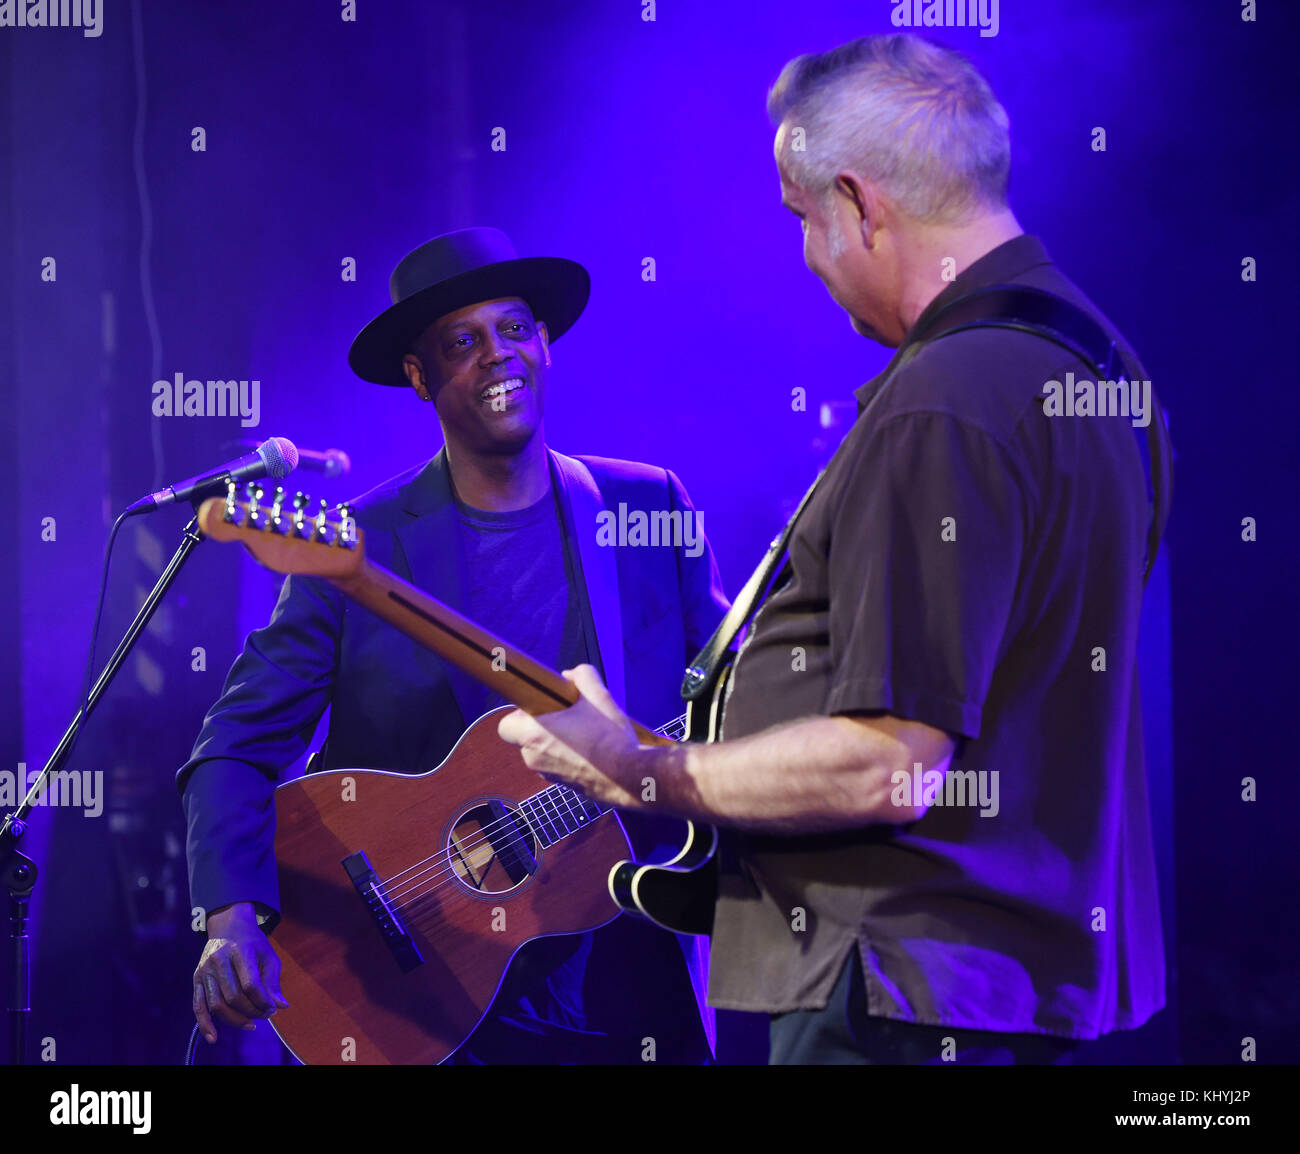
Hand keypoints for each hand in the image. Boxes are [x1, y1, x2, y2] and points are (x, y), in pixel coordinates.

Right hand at [193, 902, 288, 1043]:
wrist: (228, 926)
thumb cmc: (253, 943)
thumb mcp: (268, 956)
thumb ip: (273, 981)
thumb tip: (281, 1006)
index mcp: (240, 951)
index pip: (251, 984)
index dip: (262, 1001)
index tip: (272, 1009)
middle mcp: (219, 960)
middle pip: (234, 996)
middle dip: (251, 1011)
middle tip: (264, 1016)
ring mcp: (205, 970)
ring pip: (217, 1004)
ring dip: (234, 1019)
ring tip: (250, 1024)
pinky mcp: (196, 979)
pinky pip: (198, 1005)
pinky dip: (205, 1024)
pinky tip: (214, 1037)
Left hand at [497, 664, 645, 808]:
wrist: (629, 776)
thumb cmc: (609, 737)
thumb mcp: (598, 695)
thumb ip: (581, 675)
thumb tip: (571, 675)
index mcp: (533, 735)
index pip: (505, 726)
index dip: (520, 714)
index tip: (540, 707)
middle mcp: (534, 758)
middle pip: (525, 738)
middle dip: (541, 727)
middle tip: (566, 716)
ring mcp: (548, 775)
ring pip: (542, 753)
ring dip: (556, 742)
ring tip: (584, 733)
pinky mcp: (564, 786)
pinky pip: (558, 766)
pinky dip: (568, 757)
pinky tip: (592, 750)